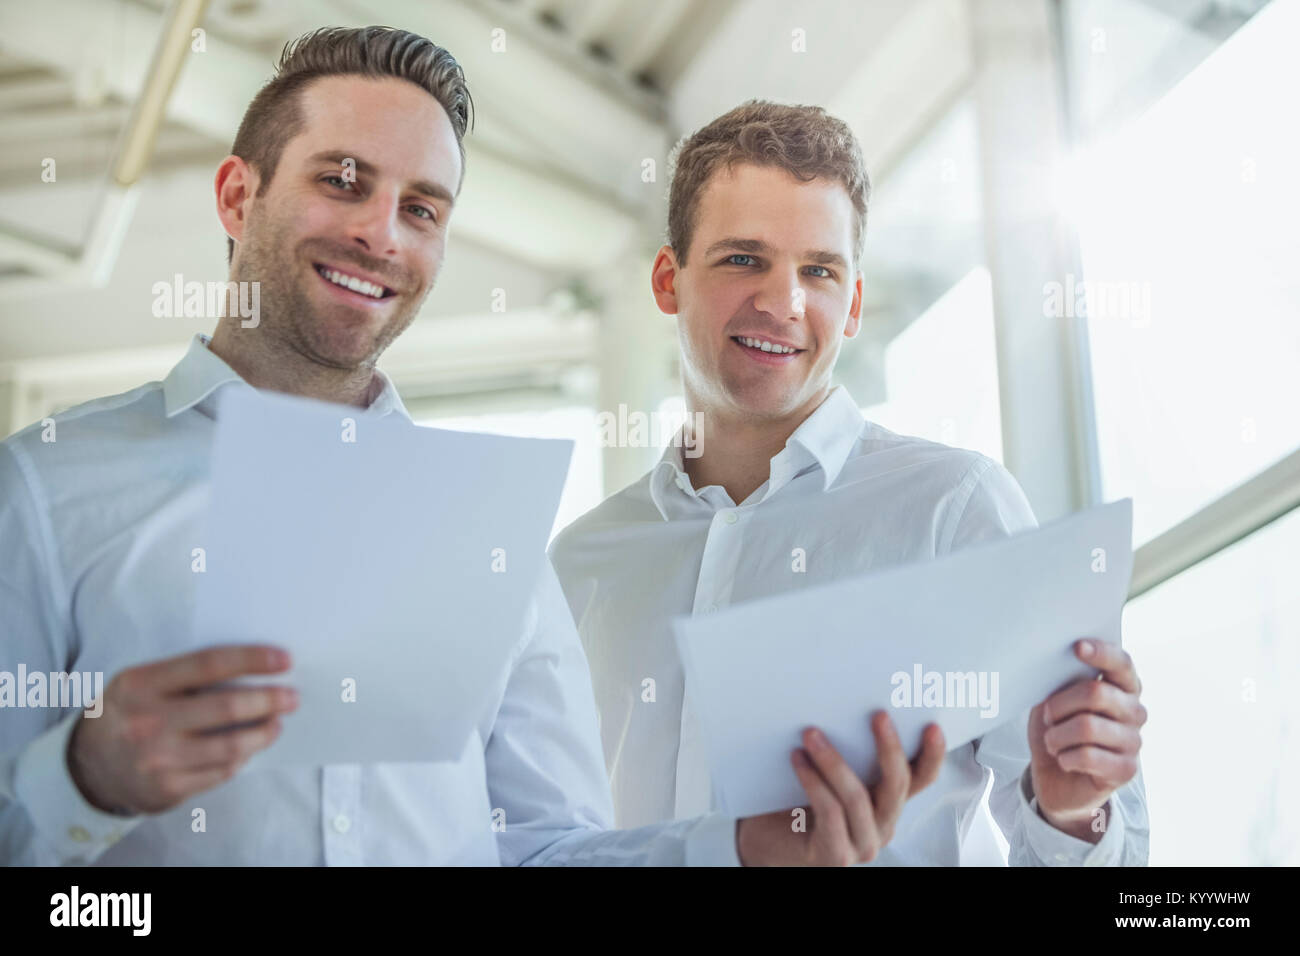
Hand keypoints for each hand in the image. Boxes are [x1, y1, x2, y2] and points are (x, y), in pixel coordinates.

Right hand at [67, 644, 298, 814]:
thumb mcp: (141, 682)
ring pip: (231, 745)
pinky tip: (252, 747)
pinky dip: (243, 758)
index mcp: (141, 683)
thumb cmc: (128, 712)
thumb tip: (255, 666)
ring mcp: (156, 758)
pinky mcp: (167, 788)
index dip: (252, 660)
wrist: (87, 766)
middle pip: (226, 707)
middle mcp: (146, 721)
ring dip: (264, 732)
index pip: (209, 664)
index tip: (285, 660)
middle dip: (269, 700)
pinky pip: (221, 771)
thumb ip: (186, 673)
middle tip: (292, 697)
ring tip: (278, 723)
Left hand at [736, 712, 944, 864]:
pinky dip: (813, 782)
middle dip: (889, 748)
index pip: (922, 780)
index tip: (932, 727)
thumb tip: (843, 704)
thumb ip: (848, 752)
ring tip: (811, 734)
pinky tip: (798, 760)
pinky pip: (830, 813)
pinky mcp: (835, 856)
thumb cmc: (799, 801)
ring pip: (858, 798)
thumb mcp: (832, 773)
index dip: (932, 756)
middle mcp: (883, 826)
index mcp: (888, 803)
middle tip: (878, 716)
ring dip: (834, 761)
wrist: (770, 841)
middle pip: (898, 787)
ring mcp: (862, 844)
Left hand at [1028, 638, 1145, 839]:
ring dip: (1057, 735)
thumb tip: (1055, 661)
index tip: (1077, 647)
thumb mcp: (1053, 699)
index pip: (1121, 663)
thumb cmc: (1058, 730)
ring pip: (1087, 726)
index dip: (1101, 653)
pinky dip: (1065, 757)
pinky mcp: (1127, 769)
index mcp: (1122, 686)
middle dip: (1059, 705)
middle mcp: (1135, 711)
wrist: (1057, 778)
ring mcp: (1134, 740)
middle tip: (1047, 717)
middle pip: (1096, 693)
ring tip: (1053, 742)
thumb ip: (1062, 680)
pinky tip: (1064, 760)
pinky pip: (1089, 756)